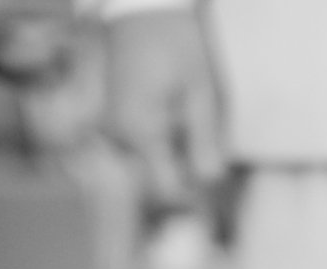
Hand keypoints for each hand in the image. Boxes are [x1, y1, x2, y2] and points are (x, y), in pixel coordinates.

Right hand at [103, 5, 233, 213]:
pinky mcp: (110, 115)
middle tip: (209, 148)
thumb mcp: (202, 92)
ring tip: (190, 123)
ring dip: (170, 155)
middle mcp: (118, 133)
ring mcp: (110, 125)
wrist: (139, 6)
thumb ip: (206, 140)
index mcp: (140, 131)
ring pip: (146, 162)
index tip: (216, 180)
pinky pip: (136, 144)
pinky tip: (172, 114)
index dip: (195, 192)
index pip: (168, 189)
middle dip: (184, 172)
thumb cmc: (176, 43)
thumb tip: (212, 182)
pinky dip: (157, 140)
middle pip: (155, 178)